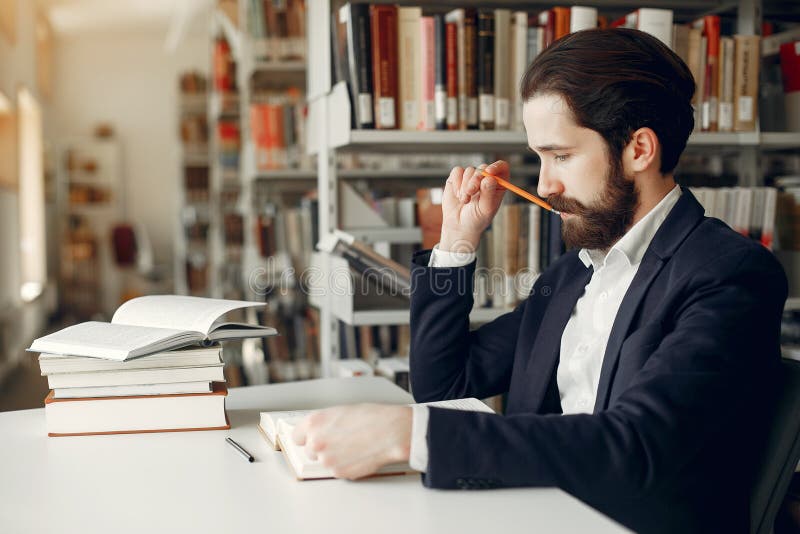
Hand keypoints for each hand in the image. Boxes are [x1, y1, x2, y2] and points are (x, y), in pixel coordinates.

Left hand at [291, 404, 412, 479]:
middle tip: (339, 442)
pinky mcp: (338, 473)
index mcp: (314, 422)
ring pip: (324, 462)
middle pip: (309, 451)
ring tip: (353, 446)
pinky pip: (337, 470)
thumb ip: (324, 423)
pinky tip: (358, 454)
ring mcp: (326, 459)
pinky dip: (345, 465)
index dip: (307, 437)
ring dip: (334, 457)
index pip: (297, 436)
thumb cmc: (372, 418)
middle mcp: (316, 442)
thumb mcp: (341, 412)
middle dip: (321, 448)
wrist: (391, 432)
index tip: (311, 439)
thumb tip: (319, 431)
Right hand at [440, 160, 507, 253]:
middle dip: (476, 180)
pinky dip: (456, 184)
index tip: (489, 172)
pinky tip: (458, 195)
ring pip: (469, 170)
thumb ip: (488, 193)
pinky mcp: (458, 177)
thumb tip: (489, 178)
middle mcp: (485, 178)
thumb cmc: (477, 219)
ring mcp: (471, 177)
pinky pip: (457, 172)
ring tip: (465, 200)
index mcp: (498, 184)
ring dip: (465, 186)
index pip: (502, 167)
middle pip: (483, 168)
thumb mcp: (486, 209)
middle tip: (471, 192)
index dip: (496, 166)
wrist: (459, 225)